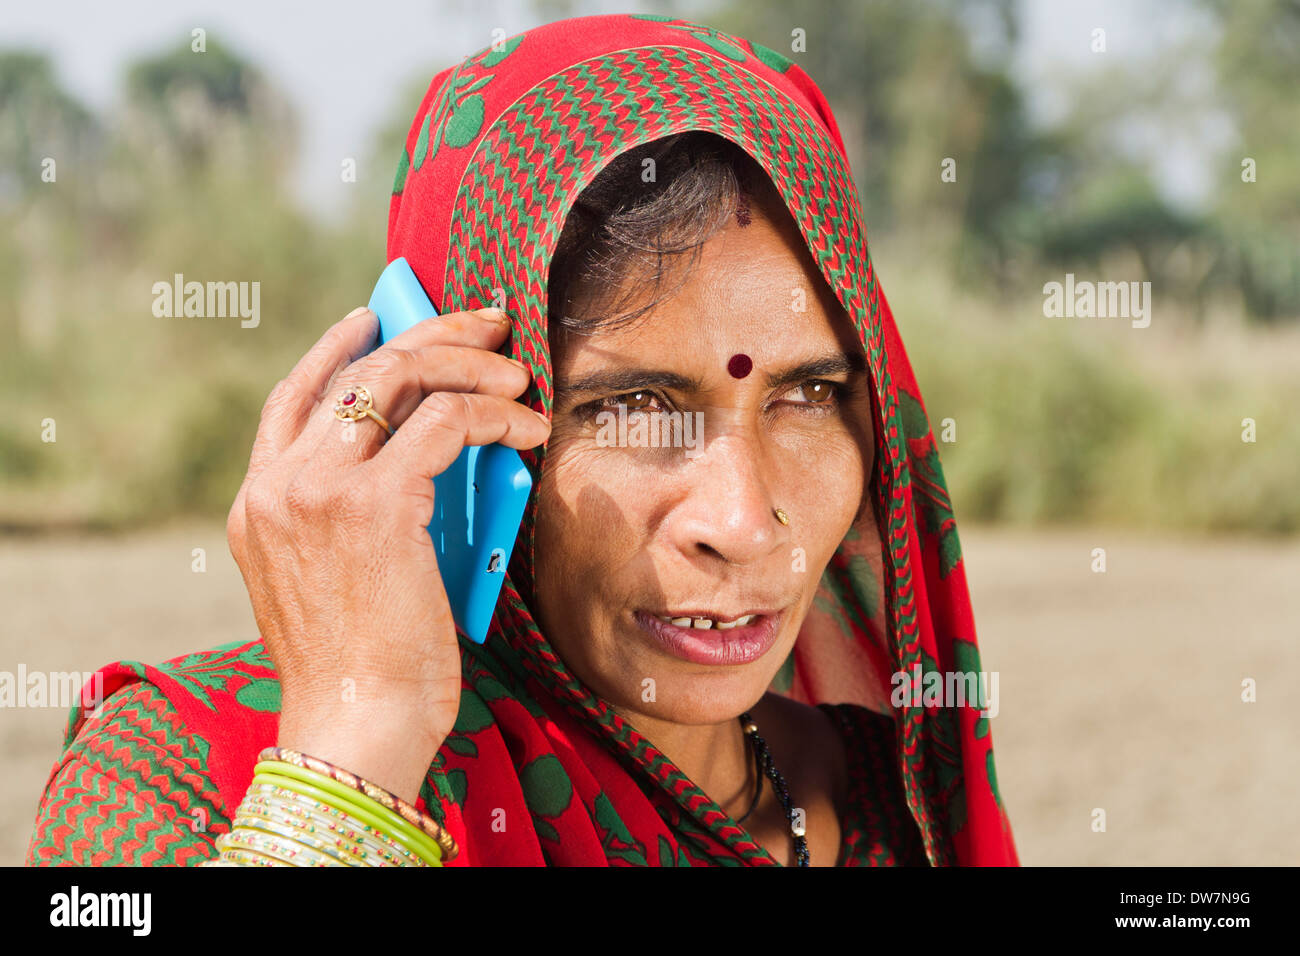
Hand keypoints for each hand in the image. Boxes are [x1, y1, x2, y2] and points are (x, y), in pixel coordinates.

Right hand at [226, 304, 547, 801]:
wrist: (355, 728)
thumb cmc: (363, 670)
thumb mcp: (337, 580)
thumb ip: (355, 515)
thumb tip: (431, 457)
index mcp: (260, 504)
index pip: (295, 397)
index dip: (338, 347)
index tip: (378, 317)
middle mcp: (278, 486)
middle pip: (356, 372)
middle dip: (427, 332)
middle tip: (483, 323)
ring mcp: (318, 490)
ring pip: (400, 379)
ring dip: (469, 363)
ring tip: (517, 373)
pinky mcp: (373, 504)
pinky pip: (445, 422)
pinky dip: (495, 414)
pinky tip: (527, 427)